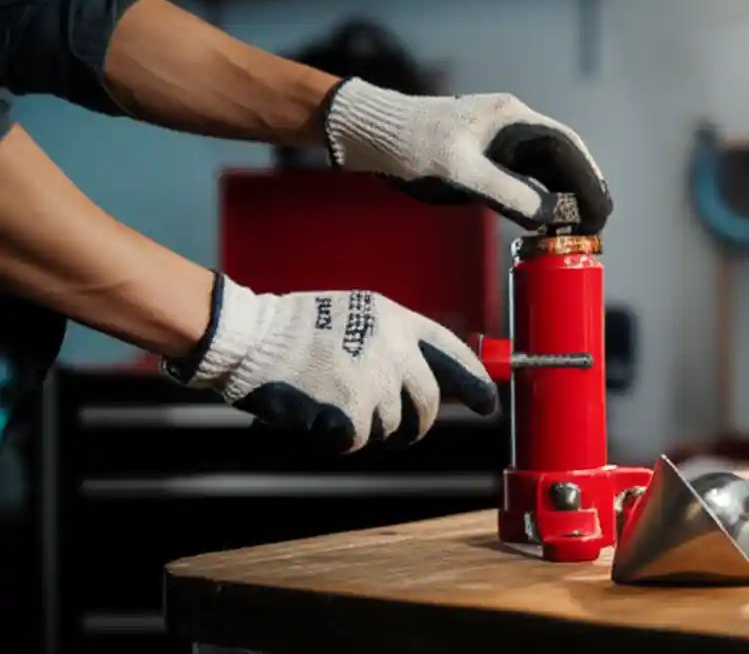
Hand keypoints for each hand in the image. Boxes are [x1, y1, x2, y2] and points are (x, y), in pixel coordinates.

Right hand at [162, 274, 497, 452]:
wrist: (250, 338)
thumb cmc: (298, 331)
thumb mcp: (357, 318)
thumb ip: (395, 345)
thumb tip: (432, 383)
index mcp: (397, 321)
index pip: (453, 353)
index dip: (475, 382)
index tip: (487, 404)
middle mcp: (393, 349)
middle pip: (427, 404)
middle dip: (417, 425)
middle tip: (404, 431)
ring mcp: (372, 382)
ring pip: (389, 426)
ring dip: (365, 426)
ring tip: (330, 399)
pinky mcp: (349, 412)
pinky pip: (356, 440)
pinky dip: (336, 437)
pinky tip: (314, 412)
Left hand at [323, 77, 611, 233]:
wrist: (373, 136)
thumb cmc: (412, 145)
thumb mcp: (458, 171)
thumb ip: (506, 191)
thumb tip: (549, 214)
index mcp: (512, 119)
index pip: (566, 147)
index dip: (588, 178)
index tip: (601, 209)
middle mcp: (513, 128)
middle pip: (563, 159)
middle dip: (583, 190)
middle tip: (598, 226)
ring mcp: (501, 144)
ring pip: (547, 171)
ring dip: (566, 198)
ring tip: (580, 229)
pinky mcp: (488, 160)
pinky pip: (526, 180)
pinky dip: (541, 201)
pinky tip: (548, 222)